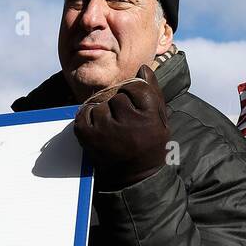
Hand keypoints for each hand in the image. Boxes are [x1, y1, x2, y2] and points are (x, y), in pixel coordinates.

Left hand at [74, 64, 170, 189]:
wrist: (134, 178)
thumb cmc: (149, 145)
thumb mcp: (160, 119)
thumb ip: (153, 91)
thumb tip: (143, 67)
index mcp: (148, 116)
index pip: (136, 86)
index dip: (135, 96)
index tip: (137, 112)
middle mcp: (126, 121)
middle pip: (118, 95)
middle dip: (120, 105)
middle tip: (125, 126)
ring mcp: (104, 128)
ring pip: (101, 104)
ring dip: (105, 113)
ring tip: (113, 132)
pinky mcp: (87, 134)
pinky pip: (85, 113)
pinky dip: (89, 119)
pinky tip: (100, 132)